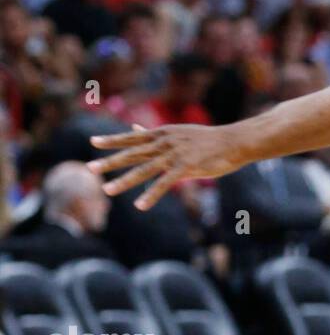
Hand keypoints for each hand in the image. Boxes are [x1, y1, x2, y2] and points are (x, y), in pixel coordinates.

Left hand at [88, 124, 242, 209]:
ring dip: (125, 180)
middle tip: (91, 168)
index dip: (112, 140)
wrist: (234, 141)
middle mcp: (166, 141)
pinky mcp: (187, 167)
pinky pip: (165, 183)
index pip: (132, 138)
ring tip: (108, 190)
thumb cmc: (206, 139)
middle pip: (133, 153)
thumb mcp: (178, 132)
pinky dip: (152, 194)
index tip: (92, 142)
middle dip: (111, 161)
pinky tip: (140, 205)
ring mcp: (176, 154)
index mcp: (163, 133)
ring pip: (145, 169)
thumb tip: (133, 128)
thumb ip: (153, 135)